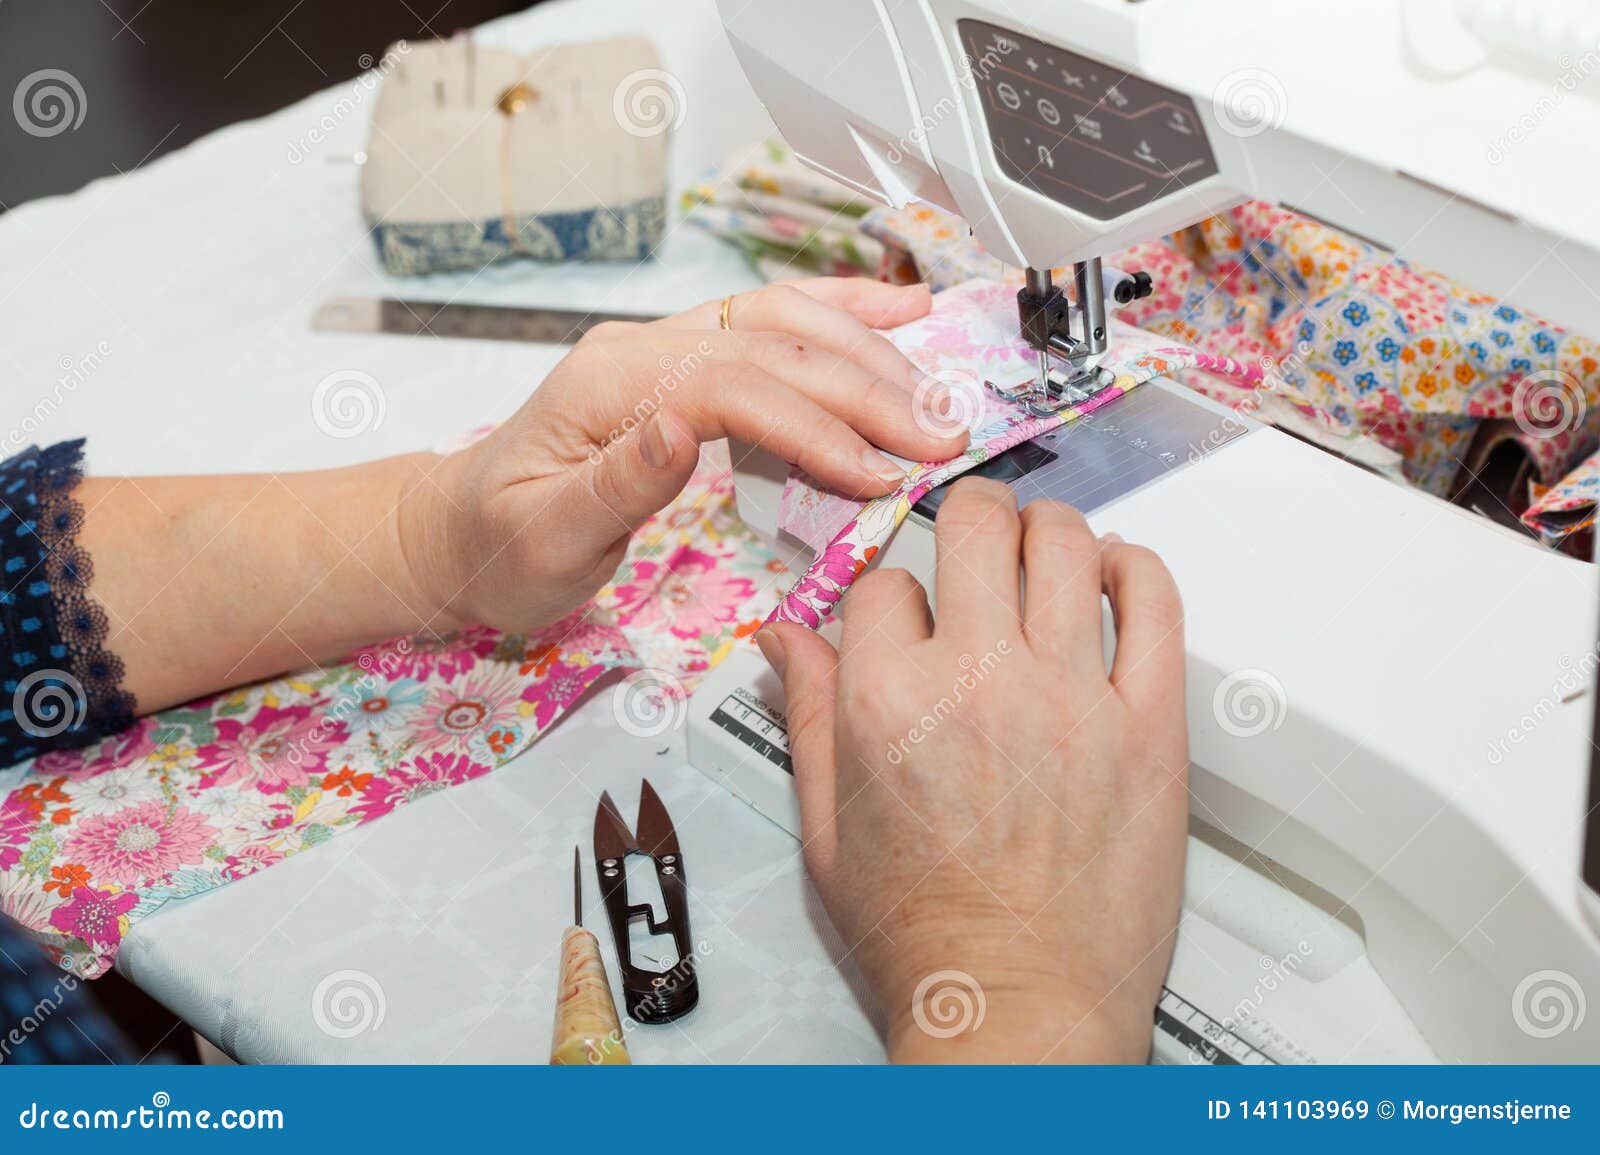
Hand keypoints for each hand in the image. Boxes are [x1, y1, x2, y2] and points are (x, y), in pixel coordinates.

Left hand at [403, 278, 966, 633]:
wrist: (458, 530)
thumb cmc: (498, 546)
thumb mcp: (544, 540)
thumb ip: (614, 486)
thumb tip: (679, 432)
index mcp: (608, 384)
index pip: (733, 386)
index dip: (815, 426)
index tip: (879, 472)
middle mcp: (640, 349)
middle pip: (773, 343)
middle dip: (866, 384)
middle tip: (940, 430)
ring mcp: (663, 347)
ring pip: (780, 318)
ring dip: (866, 346)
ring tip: (937, 380)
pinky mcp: (683, 362)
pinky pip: (769, 323)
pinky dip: (837, 315)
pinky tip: (892, 315)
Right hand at [757, 478, 1188, 1062]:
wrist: (1017, 1008)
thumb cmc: (924, 936)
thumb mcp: (826, 829)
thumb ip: (806, 716)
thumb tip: (784, 635)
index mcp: (885, 701)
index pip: (884, 582)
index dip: (891, 593)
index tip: (908, 616)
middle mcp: (976, 680)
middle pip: (976, 525)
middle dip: (968, 516)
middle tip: (976, 532)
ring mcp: (1071, 697)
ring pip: (1067, 543)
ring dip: (1049, 530)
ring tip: (1044, 550)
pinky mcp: (1149, 725)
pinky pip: (1156, 604)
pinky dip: (1137, 569)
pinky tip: (1117, 574)